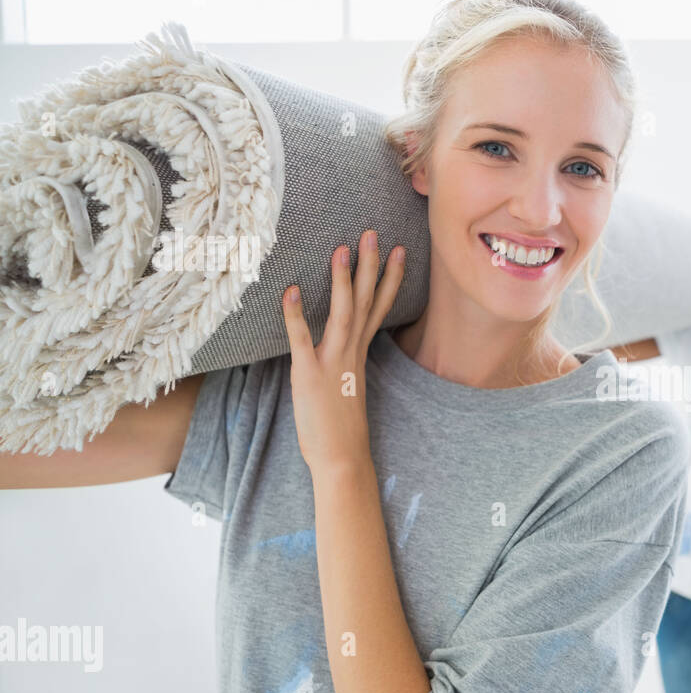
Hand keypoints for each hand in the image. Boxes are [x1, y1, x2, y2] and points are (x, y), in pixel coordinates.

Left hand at [281, 230, 404, 475]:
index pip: (379, 308)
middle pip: (364, 302)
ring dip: (342, 280)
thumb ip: (345, 361)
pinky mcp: (309, 375)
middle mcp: (351, 352)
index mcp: (360, 354)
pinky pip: (301, 340)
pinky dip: (295, 315)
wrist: (343, 458)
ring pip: (342, 313)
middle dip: (371, 266)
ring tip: (343, 249)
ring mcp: (332, 362)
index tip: (399, 250)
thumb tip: (340, 345)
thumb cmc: (342, 427)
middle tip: (374, 234)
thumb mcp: (347, 385)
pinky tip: (289, 291)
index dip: (389, 278)